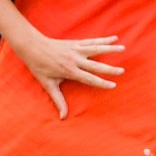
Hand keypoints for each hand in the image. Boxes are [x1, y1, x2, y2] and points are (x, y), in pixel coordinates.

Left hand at [8, 34, 124, 118]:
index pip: (89, 78)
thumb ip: (58, 101)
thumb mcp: (48, 85)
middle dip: (110, 68)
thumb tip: (62, 117)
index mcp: (70, 71)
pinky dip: (103, 40)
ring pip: (97, 49)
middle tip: (122, 71)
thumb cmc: (39, 67)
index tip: (113, 85)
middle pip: (96, 64)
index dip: (101, 82)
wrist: (32, 47)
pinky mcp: (75, 43)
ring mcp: (76, 50)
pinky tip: (113, 38)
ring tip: (123, 48)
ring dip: (110, 48)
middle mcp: (75, 60)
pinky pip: (92, 41)